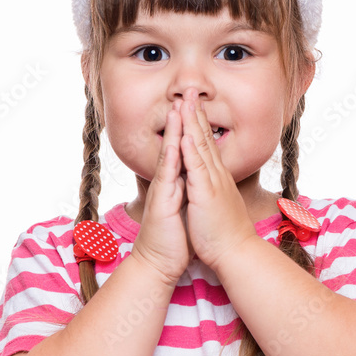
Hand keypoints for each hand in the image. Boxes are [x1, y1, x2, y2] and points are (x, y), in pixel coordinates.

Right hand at [131, 98, 191, 284]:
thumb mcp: (185, 210)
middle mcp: (169, 181)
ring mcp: (164, 189)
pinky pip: (167, 173)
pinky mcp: (162, 200)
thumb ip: (187, 192)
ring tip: (179, 105)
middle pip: (176, 144)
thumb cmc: (174, 240)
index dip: (190, 128)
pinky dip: (171, 155)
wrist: (159, 263)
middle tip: (186, 93)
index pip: (185, 150)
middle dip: (182, 118)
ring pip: (170, 153)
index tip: (196, 106)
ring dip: (174, 129)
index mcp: (177, 182)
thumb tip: (194, 180)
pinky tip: (174, 139)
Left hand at [179, 88, 256, 273]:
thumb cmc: (225, 234)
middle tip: (191, 91)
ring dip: (193, 123)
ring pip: (201, 147)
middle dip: (197, 113)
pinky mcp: (206, 194)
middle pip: (205, 138)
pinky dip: (191, 150)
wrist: (235, 253)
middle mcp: (216, 175)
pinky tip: (186, 134)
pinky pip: (197, 168)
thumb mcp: (217, 204)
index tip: (193, 105)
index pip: (207, 144)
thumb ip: (213, 189)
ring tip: (185, 101)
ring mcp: (212, 182)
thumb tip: (209, 181)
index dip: (199, 123)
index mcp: (216, 178)